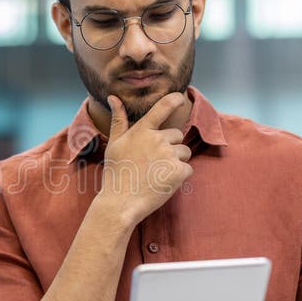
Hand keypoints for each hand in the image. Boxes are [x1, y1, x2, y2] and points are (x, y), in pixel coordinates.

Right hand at [98, 93, 192, 225]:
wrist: (121, 203)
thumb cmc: (116, 173)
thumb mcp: (114, 144)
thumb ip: (119, 120)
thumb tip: (113, 97)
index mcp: (142, 130)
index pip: (163, 107)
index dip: (175, 99)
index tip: (180, 98)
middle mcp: (157, 139)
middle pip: (177, 135)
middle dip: (171, 146)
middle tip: (153, 163)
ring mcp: (169, 155)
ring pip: (184, 152)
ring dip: (176, 161)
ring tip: (157, 174)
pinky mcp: (179, 171)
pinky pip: (188, 169)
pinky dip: (179, 177)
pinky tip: (163, 183)